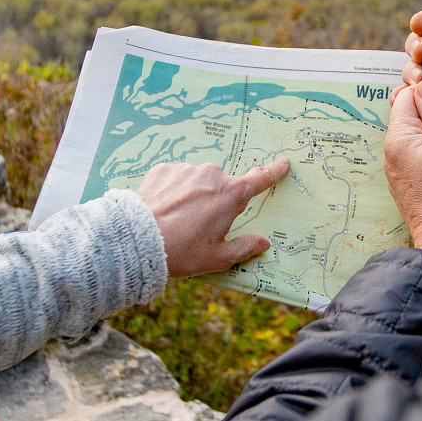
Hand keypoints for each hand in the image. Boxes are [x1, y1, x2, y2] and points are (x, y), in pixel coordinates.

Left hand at [137, 159, 291, 278]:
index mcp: (230, 195)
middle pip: (222, 186)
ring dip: (192, 196)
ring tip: (176, 221)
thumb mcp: (217, 258)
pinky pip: (175, 178)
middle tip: (199, 226)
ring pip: (196, 182)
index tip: (284, 162)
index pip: (260, 179)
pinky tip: (162, 210)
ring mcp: (186, 169)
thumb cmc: (181, 252)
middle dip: (215, 201)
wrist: (137, 240)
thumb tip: (263, 243)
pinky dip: (172, 192)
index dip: (273, 171)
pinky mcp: (163, 169)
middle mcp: (211, 175)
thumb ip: (244, 248)